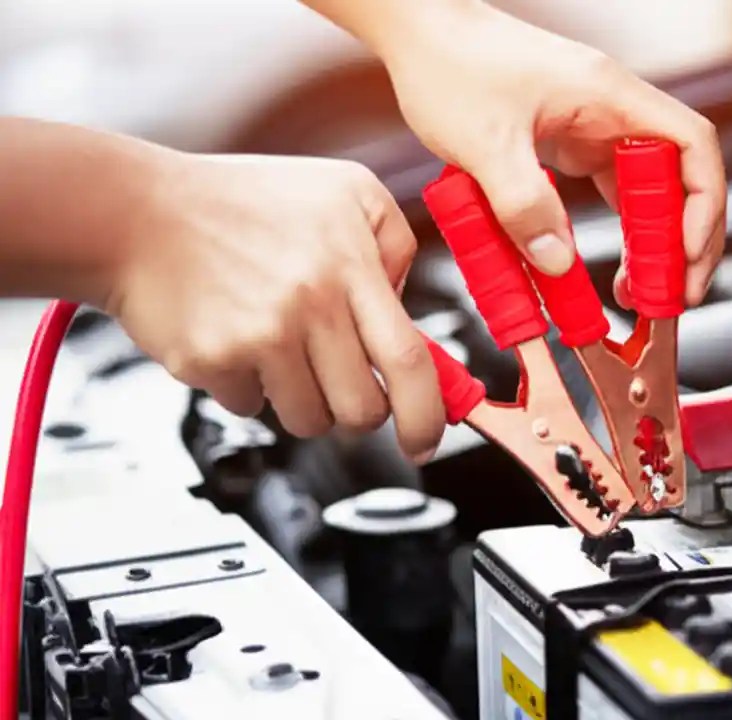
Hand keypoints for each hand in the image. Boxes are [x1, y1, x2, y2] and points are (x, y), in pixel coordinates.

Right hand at [104, 152, 443, 459]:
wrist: (134, 213)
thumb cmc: (242, 202)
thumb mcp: (344, 191)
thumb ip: (393, 244)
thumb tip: (407, 311)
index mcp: (349, 265)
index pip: (409, 361)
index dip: (427, 415)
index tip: (427, 441)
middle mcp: (309, 303)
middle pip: (361, 408)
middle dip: (361, 412)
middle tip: (341, 381)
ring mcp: (258, 337)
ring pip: (310, 420)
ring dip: (304, 400)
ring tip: (280, 347)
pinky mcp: (212, 362)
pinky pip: (252, 408)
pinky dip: (249, 387)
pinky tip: (236, 339)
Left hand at [378, 0, 726, 306]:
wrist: (417, 33)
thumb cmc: (450, 60)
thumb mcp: (484, 143)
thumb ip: (523, 206)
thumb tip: (557, 263)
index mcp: (609, 95)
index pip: (692, 147)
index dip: (702, 205)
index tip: (689, 255)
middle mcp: (612, 109)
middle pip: (679, 176)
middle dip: (685, 238)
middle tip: (674, 293)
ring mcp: (594, 126)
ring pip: (647, 189)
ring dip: (653, 241)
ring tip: (645, 290)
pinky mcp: (570, 141)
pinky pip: (611, 191)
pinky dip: (618, 230)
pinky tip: (609, 261)